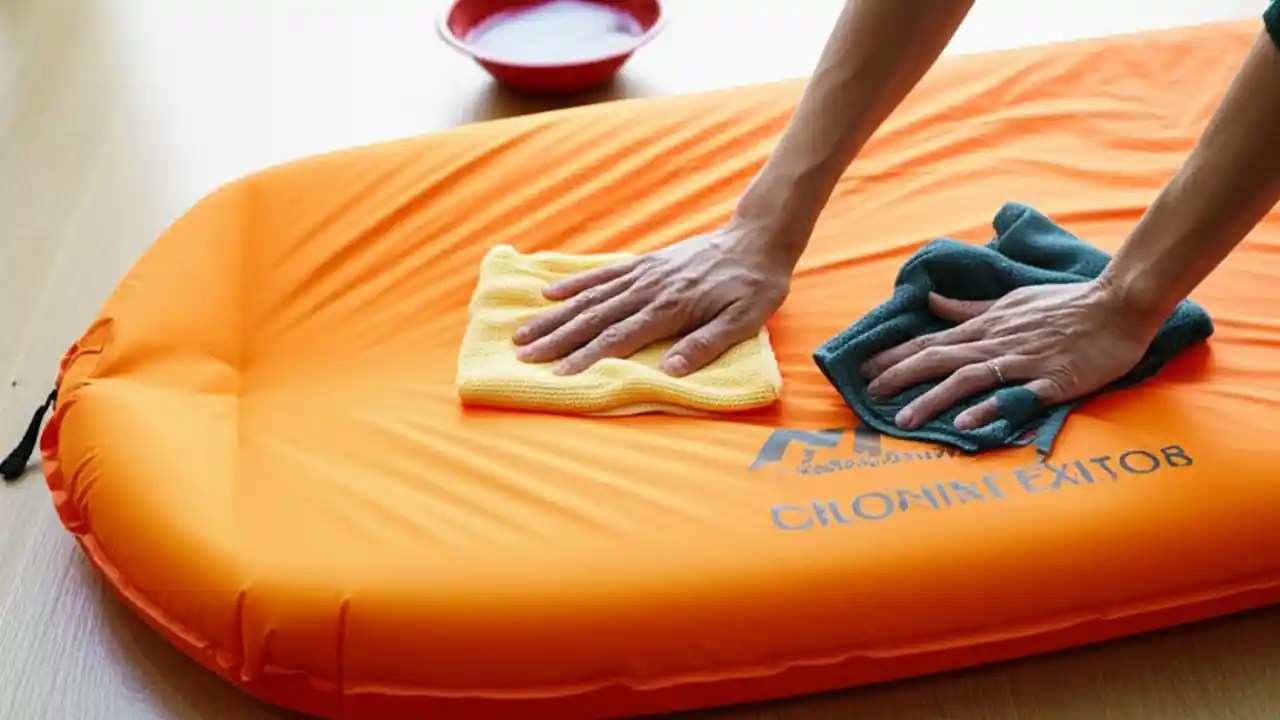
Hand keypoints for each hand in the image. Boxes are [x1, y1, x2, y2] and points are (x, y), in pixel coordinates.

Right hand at [513, 222, 797, 375]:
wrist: (757, 240)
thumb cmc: (754, 286)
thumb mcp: (743, 321)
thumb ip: (705, 345)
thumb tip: (668, 372)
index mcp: (670, 308)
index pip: (618, 338)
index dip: (586, 357)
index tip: (557, 374)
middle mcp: (648, 289)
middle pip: (593, 318)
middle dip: (556, 339)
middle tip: (522, 356)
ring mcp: (643, 274)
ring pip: (590, 298)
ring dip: (555, 316)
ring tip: (523, 332)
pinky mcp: (644, 263)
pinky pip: (602, 275)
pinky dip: (574, 284)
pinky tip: (549, 294)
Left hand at [860, 281, 1157, 430]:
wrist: (1118, 304)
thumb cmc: (1066, 303)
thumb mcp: (1011, 299)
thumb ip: (969, 309)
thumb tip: (931, 303)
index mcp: (987, 326)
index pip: (931, 340)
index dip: (895, 356)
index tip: (864, 371)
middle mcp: (996, 342)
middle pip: (938, 358)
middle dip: (900, 377)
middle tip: (867, 395)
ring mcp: (1022, 361)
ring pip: (967, 378)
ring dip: (933, 399)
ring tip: (904, 421)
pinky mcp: (1051, 380)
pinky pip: (1014, 395)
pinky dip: (988, 407)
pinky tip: (965, 424)